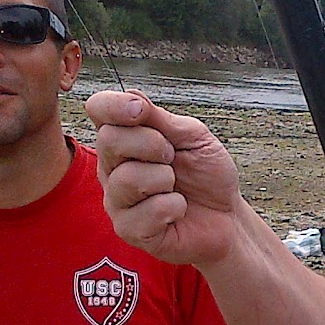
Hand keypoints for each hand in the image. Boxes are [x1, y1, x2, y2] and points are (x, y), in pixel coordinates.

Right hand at [86, 90, 243, 265]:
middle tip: (172, 158)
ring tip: (175, 187)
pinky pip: (147, 212)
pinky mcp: (128, 230)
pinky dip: (174, 207)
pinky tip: (177, 210)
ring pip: (127, 178)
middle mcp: (112, 168)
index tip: (140, 111)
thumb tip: (131, 94)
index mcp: (124, 139)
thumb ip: (161, 119)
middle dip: (153, 144)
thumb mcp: (194, 137)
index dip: (113, 105)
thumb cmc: (206, 175)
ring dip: (165, 179)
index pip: (98, 109)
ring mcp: (117, 200)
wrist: (226, 217)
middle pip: (109, 139)